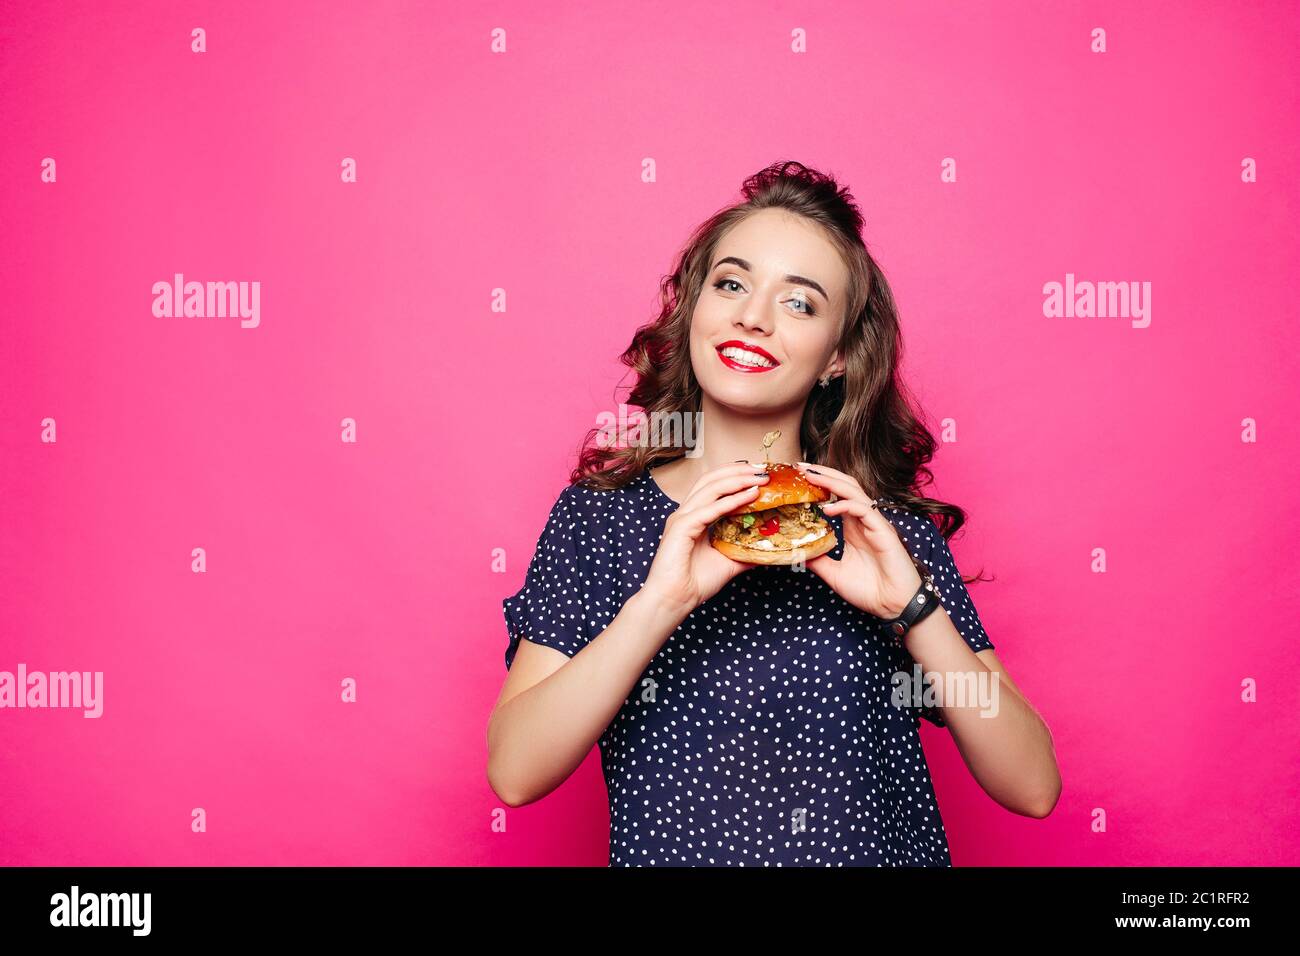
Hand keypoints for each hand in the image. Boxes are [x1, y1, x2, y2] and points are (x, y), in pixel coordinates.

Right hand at [641, 462, 769, 618]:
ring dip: (738, 479)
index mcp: (693, 516)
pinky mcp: (682, 528)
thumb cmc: (694, 583)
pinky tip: (750, 495)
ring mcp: (682, 518)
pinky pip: (710, 509)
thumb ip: (744, 551)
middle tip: (763, 469)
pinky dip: (732, 500)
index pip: (713, 485)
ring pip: (711, 488)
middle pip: (712, 479)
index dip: (735, 475)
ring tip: (760, 476)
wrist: (674, 600)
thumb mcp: (728, 562)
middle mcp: (686, 512)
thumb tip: (768, 548)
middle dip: (738, 470)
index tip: (759, 473)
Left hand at [794, 461, 923, 619]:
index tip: (798, 477)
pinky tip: (828, 509)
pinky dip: (846, 505)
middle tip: (800, 467)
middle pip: (844, 486)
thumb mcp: (833, 573)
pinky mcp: (884, 531)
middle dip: (823, 473)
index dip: (819, 484)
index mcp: (853, 527)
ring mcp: (874, 524)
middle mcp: (863, 520)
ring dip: (832, 481)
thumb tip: (794, 552)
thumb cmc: (869, 589)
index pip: (835, 496)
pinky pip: (865, 510)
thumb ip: (817, 559)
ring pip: (854, 492)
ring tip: (811, 476)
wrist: (894, 606)